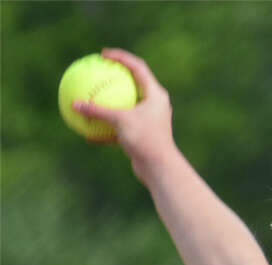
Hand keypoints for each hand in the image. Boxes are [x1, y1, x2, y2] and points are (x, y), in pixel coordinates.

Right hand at [71, 48, 175, 183]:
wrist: (161, 168)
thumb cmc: (145, 140)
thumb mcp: (120, 121)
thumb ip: (97, 111)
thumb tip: (73, 104)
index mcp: (155, 95)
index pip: (138, 68)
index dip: (121, 57)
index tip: (103, 54)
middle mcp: (154, 105)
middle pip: (134, 84)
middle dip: (116, 77)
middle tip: (98, 70)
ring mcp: (149, 120)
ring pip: (126, 108)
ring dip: (108, 104)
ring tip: (90, 98)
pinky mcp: (142, 135)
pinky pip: (121, 127)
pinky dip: (106, 129)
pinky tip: (88, 133)